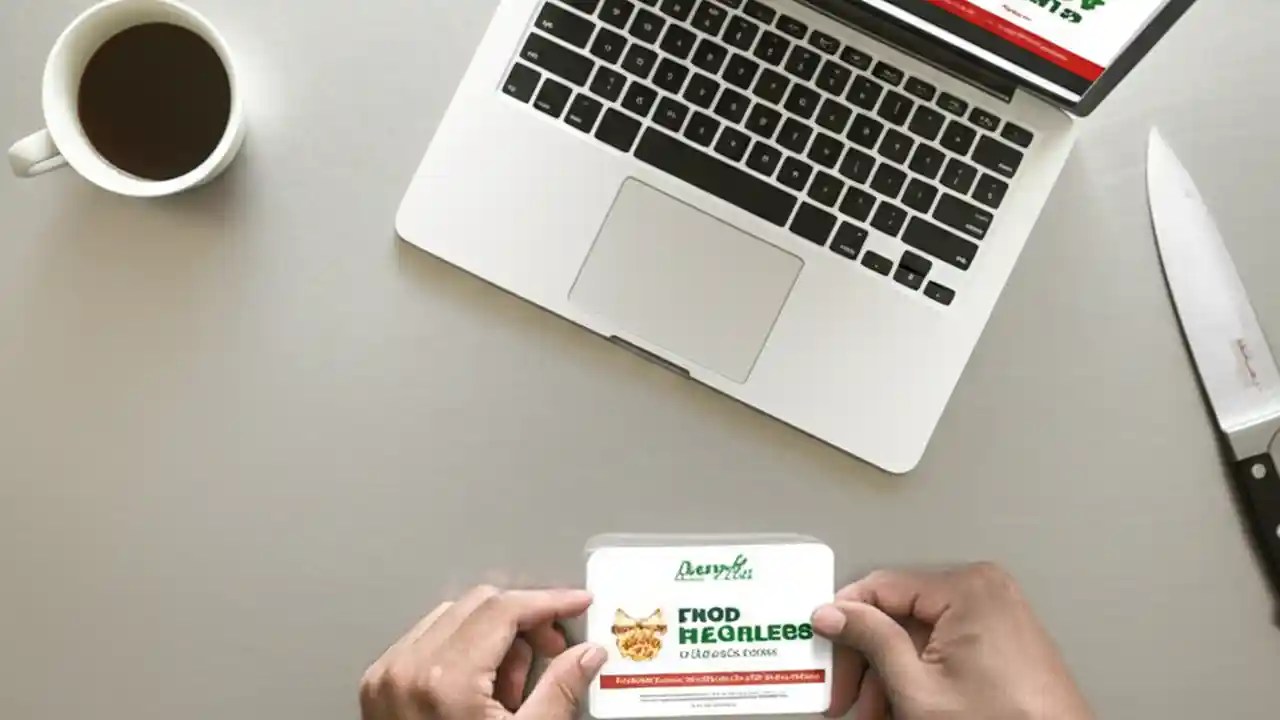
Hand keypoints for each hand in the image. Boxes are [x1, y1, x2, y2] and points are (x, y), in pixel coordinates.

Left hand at [360, 586, 606, 719]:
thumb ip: (561, 690)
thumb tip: (588, 655)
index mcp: (444, 681)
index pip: (505, 610)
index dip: (549, 602)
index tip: (576, 604)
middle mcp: (407, 670)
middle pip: (479, 605)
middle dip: (524, 620)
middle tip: (555, 648)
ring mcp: (387, 677)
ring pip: (452, 619)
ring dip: (493, 636)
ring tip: (515, 683)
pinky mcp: (379, 688)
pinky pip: (426, 642)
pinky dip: (461, 651)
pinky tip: (483, 687)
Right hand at [812, 563, 1092, 719]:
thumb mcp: (917, 687)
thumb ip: (871, 641)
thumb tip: (835, 613)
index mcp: (966, 588)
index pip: (880, 587)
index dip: (843, 619)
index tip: (821, 643)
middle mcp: (985, 591)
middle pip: (898, 616)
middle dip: (867, 661)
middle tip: (845, 695)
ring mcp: (997, 614)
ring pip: (918, 636)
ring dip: (889, 676)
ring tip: (877, 713)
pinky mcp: (1003, 639)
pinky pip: (944, 646)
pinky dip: (919, 675)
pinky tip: (904, 706)